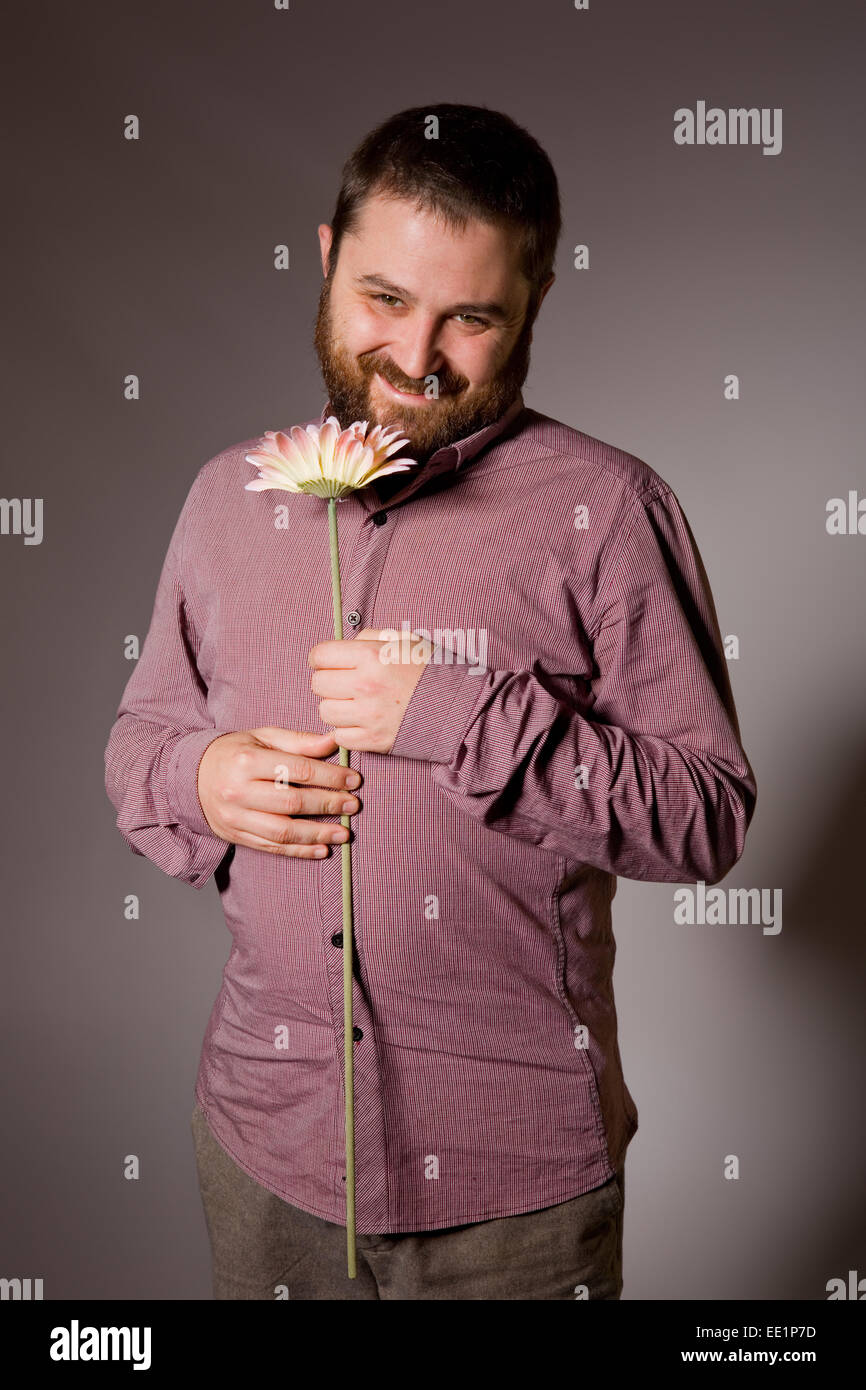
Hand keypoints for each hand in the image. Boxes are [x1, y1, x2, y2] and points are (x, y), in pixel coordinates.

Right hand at [196, 728, 361, 858]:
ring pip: (283, 831)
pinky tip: (322, 850)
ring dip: (318, 834)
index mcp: (246, 761)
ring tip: (344, 833)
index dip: (329, 777)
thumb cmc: (233, 753)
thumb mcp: (261, 737)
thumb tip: (333, 742)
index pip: (296, 770)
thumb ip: (298, 741)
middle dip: (328, 805)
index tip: (353, 780)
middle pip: (292, 802)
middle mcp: (238, 791)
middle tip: (353, 806)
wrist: (191, 778)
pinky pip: (272, 847)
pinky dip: (299, 851)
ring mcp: (236, 817)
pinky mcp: (236, 836)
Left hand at [308, 627, 430, 751]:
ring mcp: (368, 716)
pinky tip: (362, 721)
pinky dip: (346, 730)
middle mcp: (365, 685)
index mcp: (371, 656)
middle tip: (344, 683)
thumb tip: (347, 645)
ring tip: (354, 703)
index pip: (320, 655)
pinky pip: (340, 736)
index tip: (329, 662)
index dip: (321, 658)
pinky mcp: (373, 740)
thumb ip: (372, 638)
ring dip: (335, 706)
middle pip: (318, 684)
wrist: (462, 707)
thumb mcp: (407, 641)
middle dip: (328, 681)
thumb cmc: (436, 671)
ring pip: (325, 711)